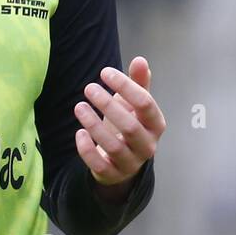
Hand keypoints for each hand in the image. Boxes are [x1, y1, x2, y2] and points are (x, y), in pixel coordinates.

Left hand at [73, 56, 165, 196]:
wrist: (121, 161)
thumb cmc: (128, 124)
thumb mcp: (134, 105)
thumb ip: (138, 83)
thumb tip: (140, 60)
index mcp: (156, 125)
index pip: (145, 103)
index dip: (125, 86)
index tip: (104, 72)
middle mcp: (147, 146)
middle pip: (130, 126)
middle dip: (107, 105)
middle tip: (89, 88)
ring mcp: (131, 163)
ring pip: (113, 146)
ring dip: (93, 124)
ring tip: (79, 106)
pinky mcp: (112, 174)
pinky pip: (99, 164)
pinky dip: (87, 149)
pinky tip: (79, 132)